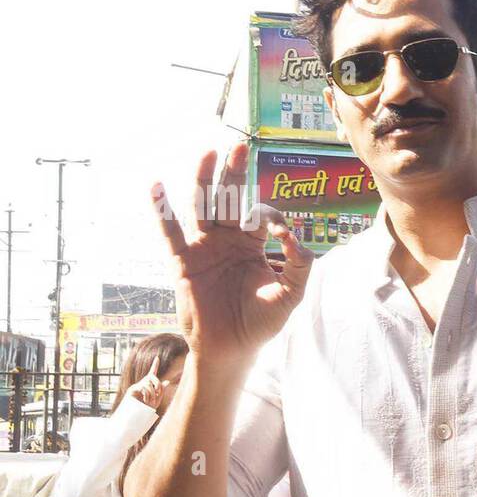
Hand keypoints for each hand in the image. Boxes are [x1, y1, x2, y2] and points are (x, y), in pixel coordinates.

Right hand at [125, 355, 162, 408]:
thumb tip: (167, 381)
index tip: (157, 357)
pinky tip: (145, 401)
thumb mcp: (157, 399)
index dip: (155, 365)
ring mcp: (137, 385)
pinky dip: (147, 395)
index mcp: (150, 384)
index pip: (152, 373)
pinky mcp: (132, 389)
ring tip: (150, 401)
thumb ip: (161, 390)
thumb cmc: (147, 408)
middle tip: (158, 394)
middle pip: (153, 377)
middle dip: (158, 385)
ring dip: (152, 393)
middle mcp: (143, 383)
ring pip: (149, 384)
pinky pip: (143, 388)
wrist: (137, 415)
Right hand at [151, 145, 312, 363]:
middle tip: (239, 147)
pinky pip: (170, 232)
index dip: (270, 218)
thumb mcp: (290, 295)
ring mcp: (204, 248)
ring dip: (204, 180)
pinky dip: (162, 210)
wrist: (231, 349)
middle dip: (235, 174)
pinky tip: (156, 186)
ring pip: (202, 206)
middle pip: (229, 199)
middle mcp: (227, 241)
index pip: (261, 217)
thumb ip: (299, 266)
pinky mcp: (184, 261)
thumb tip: (292, 236)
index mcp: (253, 245)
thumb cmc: (261, 322)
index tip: (280, 234)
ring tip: (208, 152)